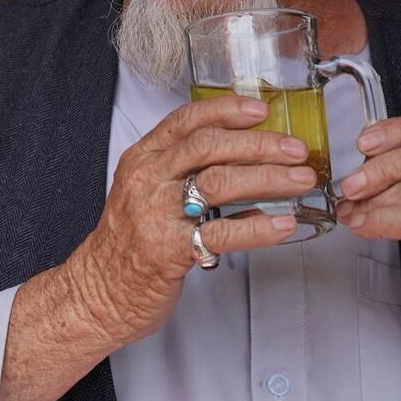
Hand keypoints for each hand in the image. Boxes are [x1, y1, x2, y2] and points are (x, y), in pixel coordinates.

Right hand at [59, 93, 318, 352]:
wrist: (99, 291)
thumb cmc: (128, 243)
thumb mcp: (144, 191)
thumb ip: (179, 170)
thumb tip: (239, 156)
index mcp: (142, 159)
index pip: (186, 121)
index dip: (226, 111)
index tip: (260, 110)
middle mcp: (147, 179)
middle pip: (209, 146)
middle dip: (260, 144)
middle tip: (296, 150)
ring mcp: (156, 213)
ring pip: (220, 182)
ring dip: (268, 179)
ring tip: (300, 181)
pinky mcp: (169, 249)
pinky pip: (222, 232)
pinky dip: (258, 227)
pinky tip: (283, 224)